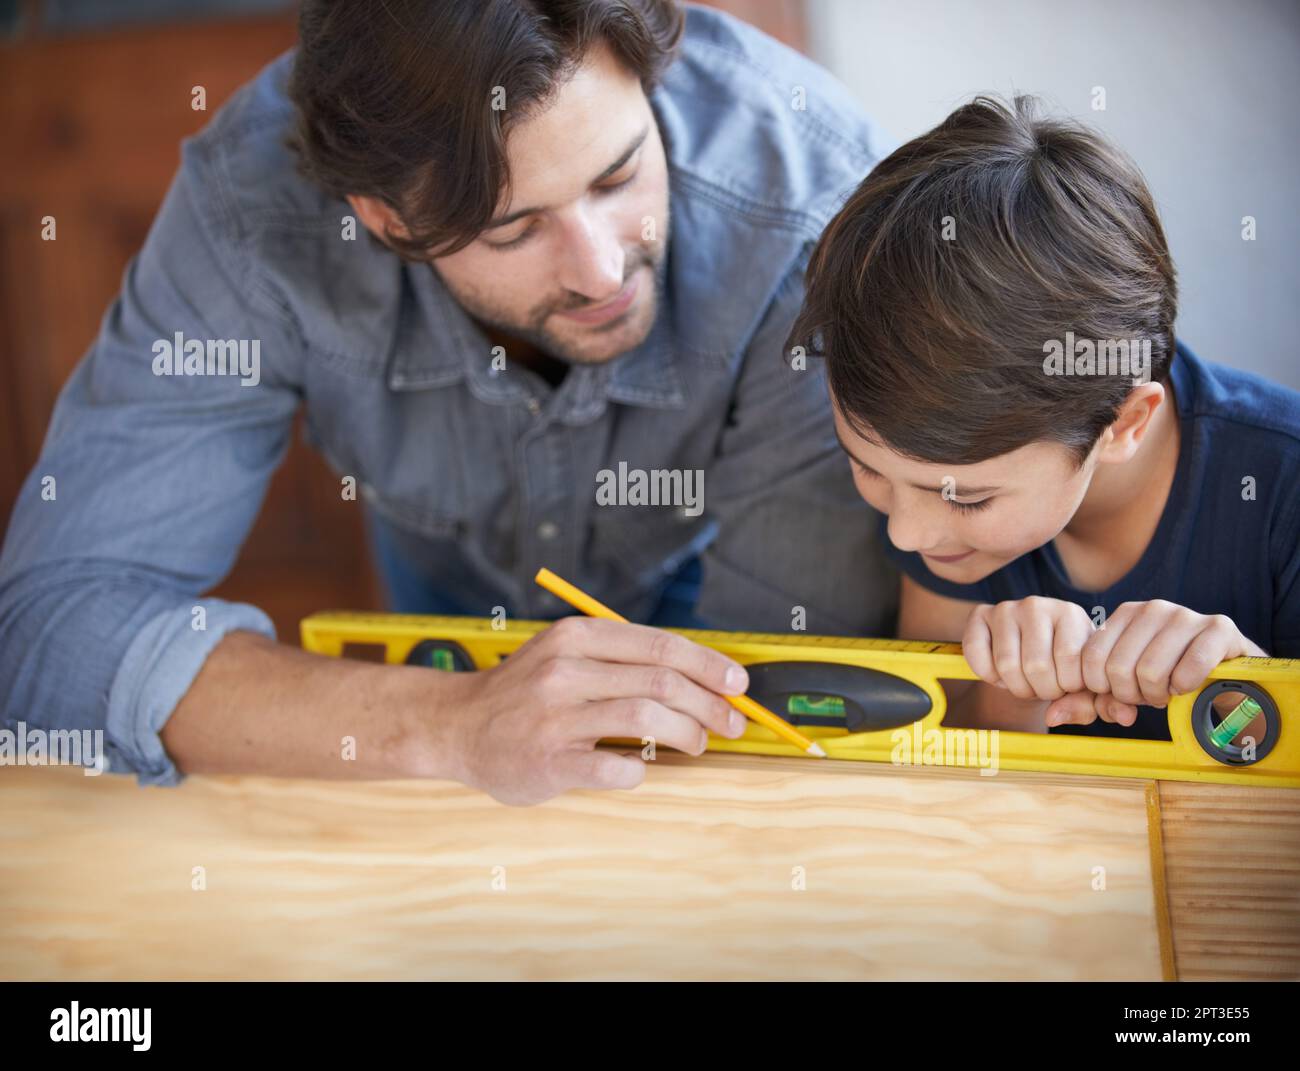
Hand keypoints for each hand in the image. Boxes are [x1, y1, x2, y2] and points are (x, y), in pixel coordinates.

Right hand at [443, 616, 749, 805]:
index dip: (709, 666)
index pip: (661, 645)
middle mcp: (566, 670)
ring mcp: (555, 716)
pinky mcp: (548, 760)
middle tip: (730, 723)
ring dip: (687, 733)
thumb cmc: (525, 692)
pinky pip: (613, 767)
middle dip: (710, 704)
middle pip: (662, 682)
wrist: (456, 726)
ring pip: (646, 718)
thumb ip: (621, 657)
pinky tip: (643, 768)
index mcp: (577, 637)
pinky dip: (640, 769)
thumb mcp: (566, 653)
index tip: (738, 683)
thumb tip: (700, 672)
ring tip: (697, 743)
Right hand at [962, 596, 1096, 702]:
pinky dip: (987, 675)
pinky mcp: (979, 614)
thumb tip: (1053, 717)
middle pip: (1036, 664)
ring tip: (1027, 682)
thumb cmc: (1065, 667)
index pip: (1069, 657)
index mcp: (1070, 613)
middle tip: (1046, 687)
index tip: (1069, 685)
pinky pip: (976, 653)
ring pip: (1006, 664)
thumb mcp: (1085, 685)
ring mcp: (1006, 608)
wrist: (1036, 651)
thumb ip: (1084, 704)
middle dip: (1042, 690)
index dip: (1068, 685)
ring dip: (1017, 687)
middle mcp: (1037, 605)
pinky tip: (1002, 674)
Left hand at [1077, 600, 1263, 708]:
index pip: (1091, 661)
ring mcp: (1186, 615)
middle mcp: (1153, 608)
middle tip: (1151, 695)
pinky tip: (1191, 684)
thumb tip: (1052, 716)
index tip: (1125, 693)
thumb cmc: (1170, 676)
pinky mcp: (1219, 628)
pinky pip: (1188, 671)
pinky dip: (1186, 689)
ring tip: (1170, 690)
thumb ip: (1087, 698)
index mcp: (1126, 614)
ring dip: (1160, 695)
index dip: (1105, 690)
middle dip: (1133, 695)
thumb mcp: (1124, 685)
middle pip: (1117, 669)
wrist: (1232, 670)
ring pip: (1150, 672)